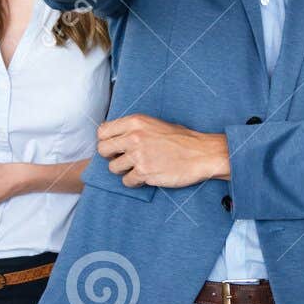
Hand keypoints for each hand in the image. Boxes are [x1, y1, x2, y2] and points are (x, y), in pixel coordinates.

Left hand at [97, 115, 228, 187]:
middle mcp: (134, 137)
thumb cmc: (182, 139)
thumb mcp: (155, 124)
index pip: (103, 131)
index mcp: (135, 121)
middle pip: (102, 150)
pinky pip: (127, 181)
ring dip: (123, 170)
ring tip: (138, 168)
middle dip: (110, 156)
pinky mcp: (144, 173)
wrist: (201, 153)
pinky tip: (146, 176)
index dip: (107, 140)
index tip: (114, 146)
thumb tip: (114, 136)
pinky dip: (135, 181)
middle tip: (123, 158)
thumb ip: (134, 128)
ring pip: (113, 168)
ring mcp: (138, 156)